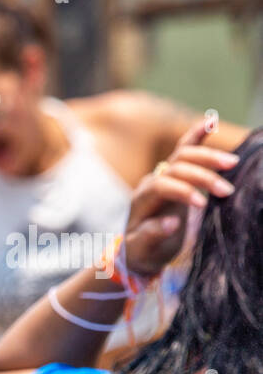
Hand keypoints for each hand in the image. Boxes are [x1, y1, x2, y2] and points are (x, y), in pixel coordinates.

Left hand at [124, 121, 237, 278]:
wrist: (139, 248)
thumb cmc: (142, 251)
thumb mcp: (143, 250)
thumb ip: (152, 235)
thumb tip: (171, 222)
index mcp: (141, 200)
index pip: (163, 186)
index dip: (183, 191)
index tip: (202, 204)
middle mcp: (151, 182)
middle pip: (176, 168)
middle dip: (202, 176)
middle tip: (226, 190)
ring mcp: (163, 176)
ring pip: (184, 156)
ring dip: (209, 158)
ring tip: (233, 162)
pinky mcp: (176, 174)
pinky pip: (185, 150)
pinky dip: (198, 135)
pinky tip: (211, 121)